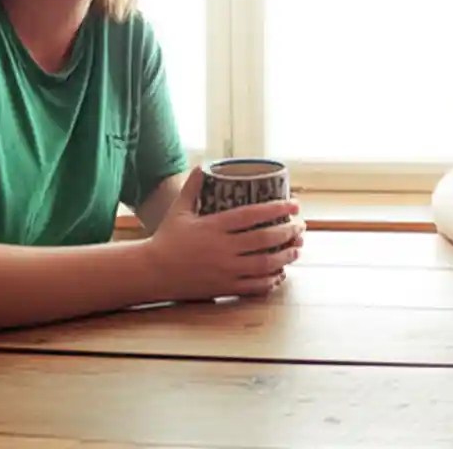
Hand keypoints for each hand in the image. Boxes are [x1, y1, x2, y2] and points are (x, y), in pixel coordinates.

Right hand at [144, 167, 306, 300]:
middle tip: (301, 227)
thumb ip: (192, 188)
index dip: (276, 209)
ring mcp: (225, 270)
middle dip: (288, 232)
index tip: (295, 205)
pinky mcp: (224, 287)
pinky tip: (280, 274)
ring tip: (297, 249)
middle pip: (264, 239)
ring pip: (264, 263)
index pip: (252, 215)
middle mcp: (222, 248)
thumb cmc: (166, 239)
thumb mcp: (179, 211)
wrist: (151, 272)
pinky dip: (271, 280)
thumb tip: (201, 166)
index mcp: (213, 226)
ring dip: (285, 256)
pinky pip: (254, 286)